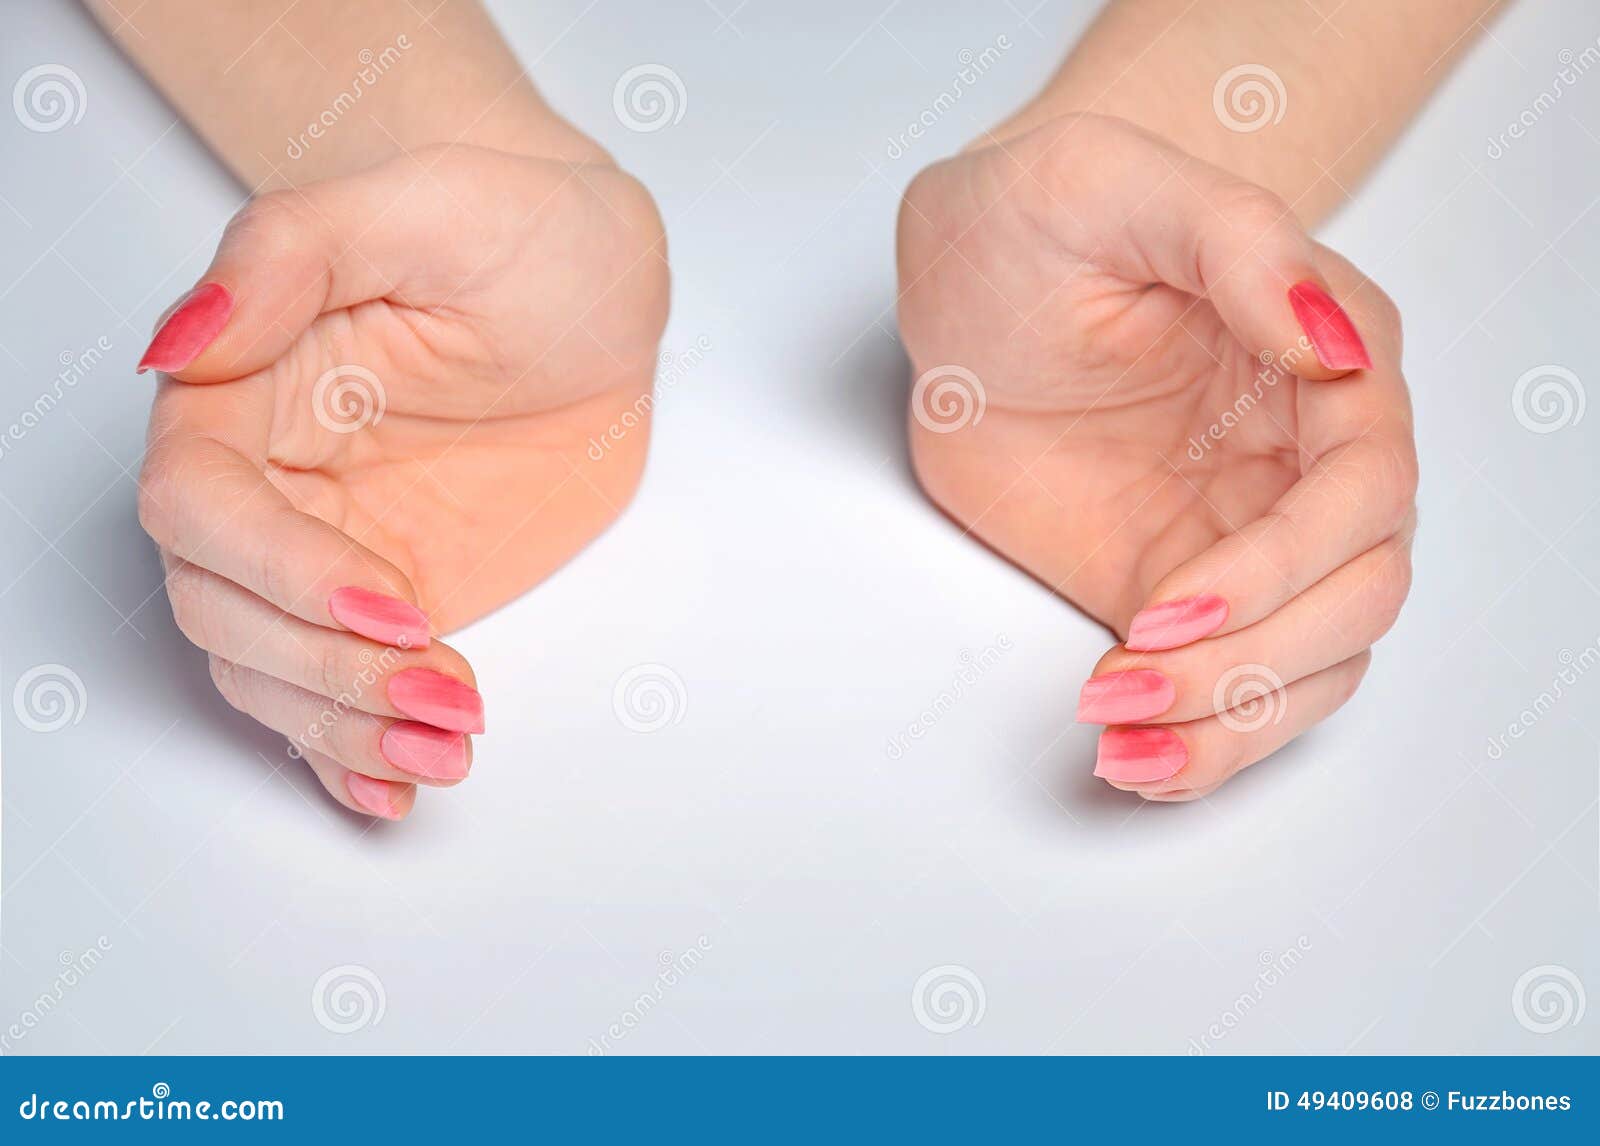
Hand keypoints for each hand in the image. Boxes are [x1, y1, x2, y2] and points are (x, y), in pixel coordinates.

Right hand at [138, 144, 668, 818]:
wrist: (598, 293)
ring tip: (448, 748)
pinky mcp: (390, 599)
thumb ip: (294, 254)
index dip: (281, 570)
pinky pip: (335, 693)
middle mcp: (271, 478)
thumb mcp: (432, 203)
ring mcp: (329, 549)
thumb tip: (182, 343)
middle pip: (225, 609)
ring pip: (273, 669)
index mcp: (246, 384)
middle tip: (441, 693)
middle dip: (325, 672)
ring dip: (345, 730)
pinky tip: (398, 791)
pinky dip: (352, 757)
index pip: (200, 505)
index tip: (391, 604)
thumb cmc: (521, 233)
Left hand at [897, 115, 1415, 799]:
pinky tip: (1133, 759)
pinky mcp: (1183, 593)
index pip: (1365, 490)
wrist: (960, 289)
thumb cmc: (1036, 222)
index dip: (1282, 562)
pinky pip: (1235, 690)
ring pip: (1314, 665)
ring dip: (1230, 723)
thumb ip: (1239, 247)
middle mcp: (1309, 458)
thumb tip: (1334, 348)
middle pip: (1356, 597)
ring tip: (1119, 742)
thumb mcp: (1110, 187)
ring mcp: (1250, 536)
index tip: (1172, 602)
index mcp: (1325, 359)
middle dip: (1253, 660)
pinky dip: (1201, 744)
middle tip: (1128, 681)